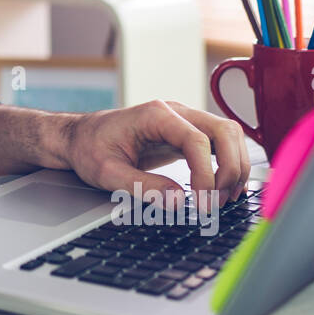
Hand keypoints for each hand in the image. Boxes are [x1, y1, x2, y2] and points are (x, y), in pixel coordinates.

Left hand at [61, 100, 249, 209]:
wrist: (79, 137)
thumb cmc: (88, 148)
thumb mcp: (106, 172)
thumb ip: (141, 186)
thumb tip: (179, 201)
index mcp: (154, 115)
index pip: (197, 139)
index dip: (206, 174)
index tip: (203, 202)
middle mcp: (174, 112)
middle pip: (224, 131)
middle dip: (230, 168)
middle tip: (218, 202)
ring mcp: (183, 121)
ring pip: (228, 135)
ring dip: (234, 166)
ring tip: (224, 199)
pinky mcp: (185, 134)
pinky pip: (218, 144)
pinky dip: (228, 164)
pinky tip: (224, 188)